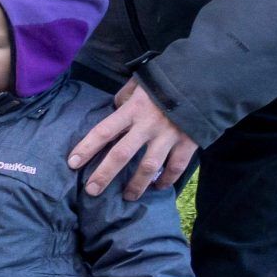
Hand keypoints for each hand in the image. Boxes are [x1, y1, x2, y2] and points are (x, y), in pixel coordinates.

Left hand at [68, 80, 196, 199]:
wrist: (204, 80)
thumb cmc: (165, 82)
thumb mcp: (139, 84)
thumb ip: (124, 97)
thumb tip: (113, 108)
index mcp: (133, 110)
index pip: (103, 131)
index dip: (86, 148)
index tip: (73, 163)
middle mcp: (148, 126)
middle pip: (121, 155)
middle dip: (104, 175)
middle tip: (92, 191)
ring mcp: (169, 136)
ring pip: (148, 167)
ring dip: (136, 185)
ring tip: (127, 197)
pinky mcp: (188, 143)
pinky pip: (176, 167)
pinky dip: (167, 179)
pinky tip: (159, 187)